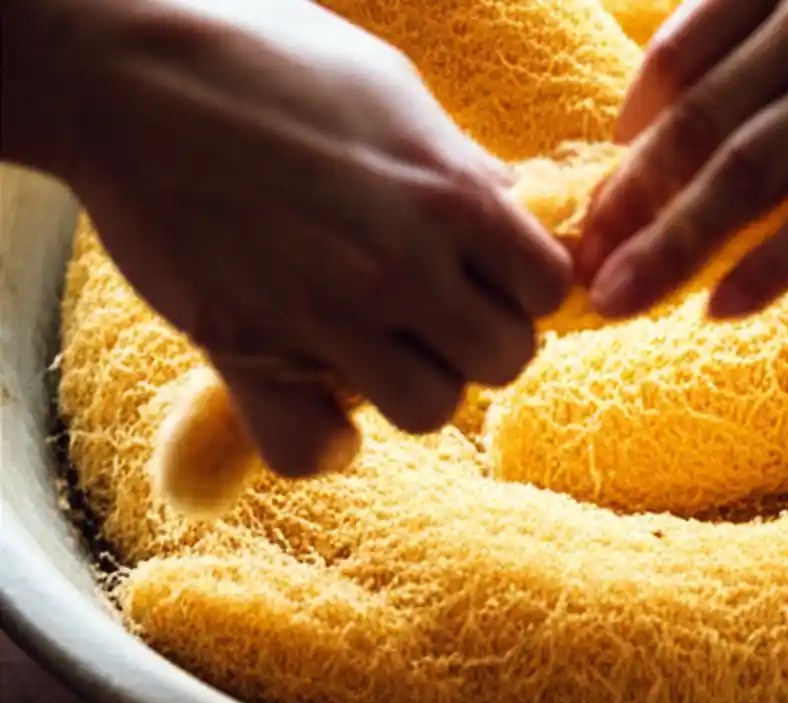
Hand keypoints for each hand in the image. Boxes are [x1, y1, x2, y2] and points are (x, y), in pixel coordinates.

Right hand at [4, 0, 571, 475]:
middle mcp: (400, 266)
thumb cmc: (268, 60)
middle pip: (506, 360)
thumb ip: (458, 165)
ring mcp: (324, 315)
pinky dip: (325, 443)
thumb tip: (508, 207)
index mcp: (451, 194)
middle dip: (483, 340)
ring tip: (384, 347)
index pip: (549, 286)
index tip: (495, 273)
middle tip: (443, 313)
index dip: (527, 284)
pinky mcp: (248, 348)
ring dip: (418, 386)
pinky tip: (326, 404)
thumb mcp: (393, 92)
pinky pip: (310, 446)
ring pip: (430, 410)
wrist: (129, 72)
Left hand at [578, 0, 787, 318]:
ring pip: (748, 169)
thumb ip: (782, 28)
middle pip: (696, 125)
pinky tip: (723, 310)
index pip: (678, 64)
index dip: (625, 139)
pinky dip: (773, 262)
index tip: (596, 199)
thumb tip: (705, 107)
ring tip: (616, 301)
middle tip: (576, 270)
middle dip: (625, 204)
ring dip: (671, 242)